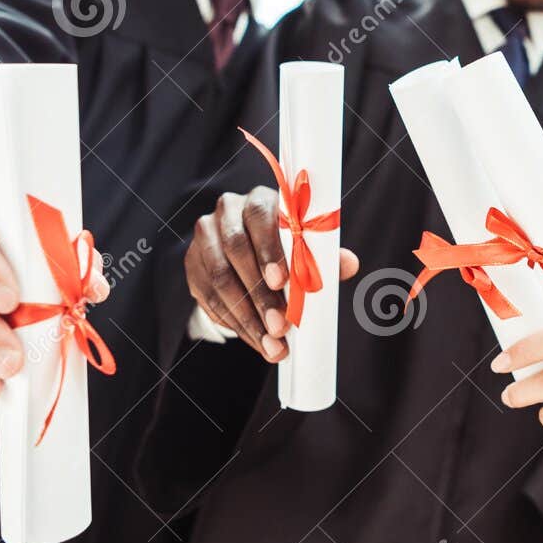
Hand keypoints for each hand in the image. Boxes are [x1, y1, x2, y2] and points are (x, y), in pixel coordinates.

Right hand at [184, 185, 357, 361]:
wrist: (248, 250)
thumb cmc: (286, 245)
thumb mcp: (306, 246)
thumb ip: (325, 254)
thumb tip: (349, 264)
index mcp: (259, 200)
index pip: (259, 215)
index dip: (269, 249)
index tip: (281, 282)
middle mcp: (227, 212)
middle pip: (236, 249)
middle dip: (260, 293)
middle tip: (280, 326)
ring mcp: (205, 239)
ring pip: (219, 277)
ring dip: (246, 316)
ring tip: (270, 342)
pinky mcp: (192, 266)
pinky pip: (207, 297)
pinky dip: (233, 322)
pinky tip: (253, 339)